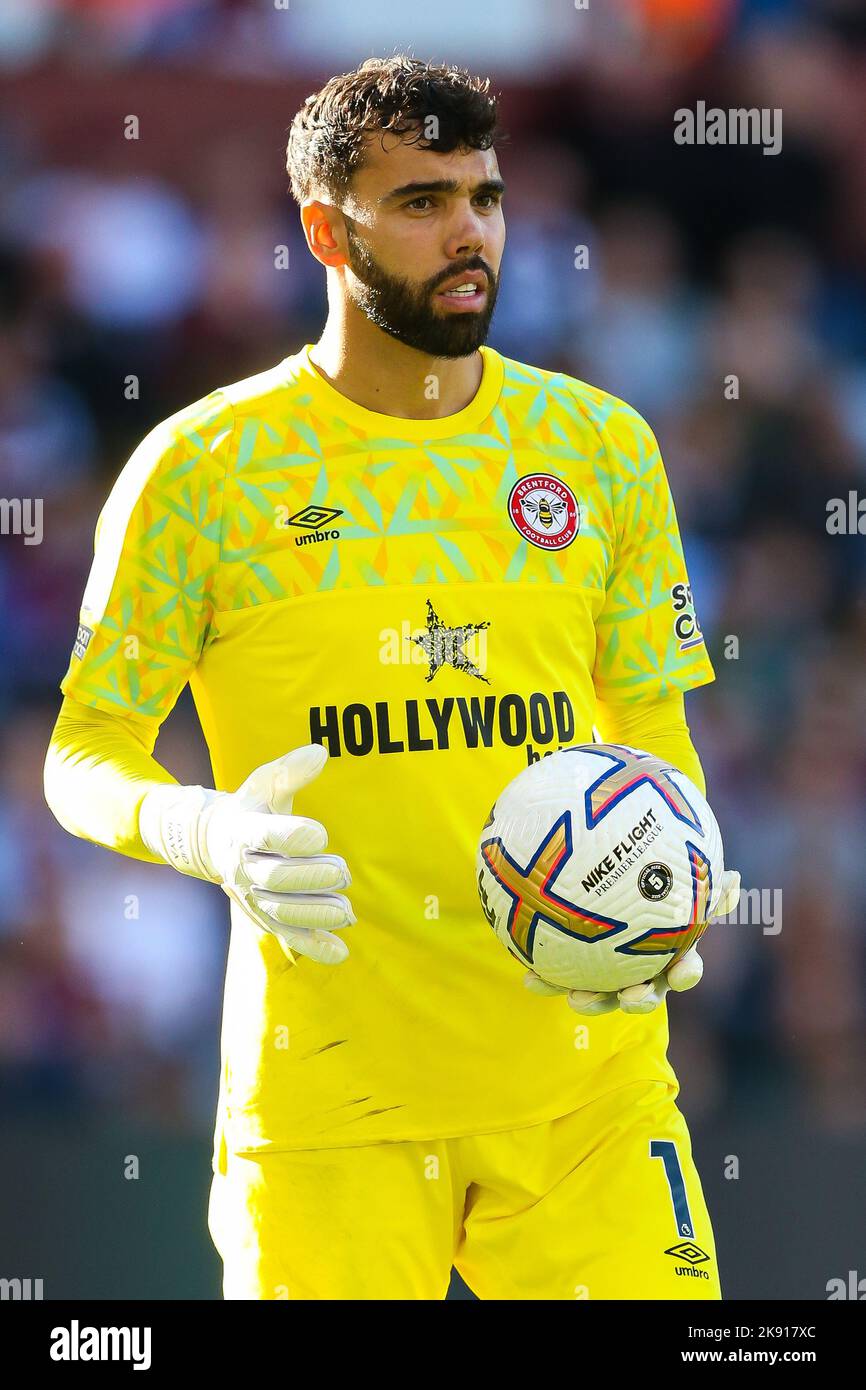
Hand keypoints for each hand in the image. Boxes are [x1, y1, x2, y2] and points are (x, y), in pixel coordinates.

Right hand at [199, 744, 353, 964]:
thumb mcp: (265, 784)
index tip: (320, 835)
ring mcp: (252, 897)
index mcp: (243, 830)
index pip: (266, 836)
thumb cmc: (251, 807)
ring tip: (347, 911)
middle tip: (343, 871)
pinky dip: (314, 947)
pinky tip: (340, 952)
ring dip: (317, 914)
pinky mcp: (264, 917)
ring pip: (282, 913)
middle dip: (313, 878)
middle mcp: (244, 868)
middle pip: (277, 880)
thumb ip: (291, 771)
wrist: (213, 842)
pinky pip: (288, 937)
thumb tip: (320, 752)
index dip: (293, 837)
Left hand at [523, 869, 740, 1015]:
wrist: (609, 890)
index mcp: (670, 953)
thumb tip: (737, 878)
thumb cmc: (652, 882)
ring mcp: (610, 978)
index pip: (685, 969)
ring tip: (575, 998)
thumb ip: (700, 880)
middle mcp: (643, 973)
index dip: (686, 974)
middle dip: (639, 1001)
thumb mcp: (676, 877)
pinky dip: (547, 981)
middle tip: (629, 997)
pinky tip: (528, 978)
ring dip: (591, 1002)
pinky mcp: (576, 976)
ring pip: (602, 997)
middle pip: (646, 995)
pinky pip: (562, 980)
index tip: (682, 972)